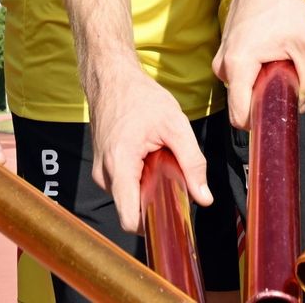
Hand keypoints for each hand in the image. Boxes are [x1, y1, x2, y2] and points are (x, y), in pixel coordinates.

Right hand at [88, 62, 211, 233]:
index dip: (152, 226)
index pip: (129, 218)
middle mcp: (104, 174)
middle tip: (172, 176)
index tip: (173, 220)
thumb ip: (192, 162)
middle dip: (155, 200)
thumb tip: (204, 198)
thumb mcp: (175, 125)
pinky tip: (149, 156)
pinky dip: (140, 177)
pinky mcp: (103, 168)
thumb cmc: (141, 97)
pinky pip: (125, 186)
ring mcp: (101, 172)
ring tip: (159, 158)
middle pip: (133, 209)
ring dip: (148, 187)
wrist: (111, 79)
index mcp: (120, 165)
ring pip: (130, 197)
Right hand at [213, 0, 304, 129]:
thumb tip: (301, 105)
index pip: (239, 117)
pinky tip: (273, 54)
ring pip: (242, 89)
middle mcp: (223, 65)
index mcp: (238, 66)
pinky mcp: (226, 51)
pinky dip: (257, 73)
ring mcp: (222, 58)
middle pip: (242, 104)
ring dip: (261, 85)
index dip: (258, 126)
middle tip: (288, 84)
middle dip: (264, 102)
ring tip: (281, 62)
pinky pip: (241, 75)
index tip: (277, 119)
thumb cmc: (284, 6)